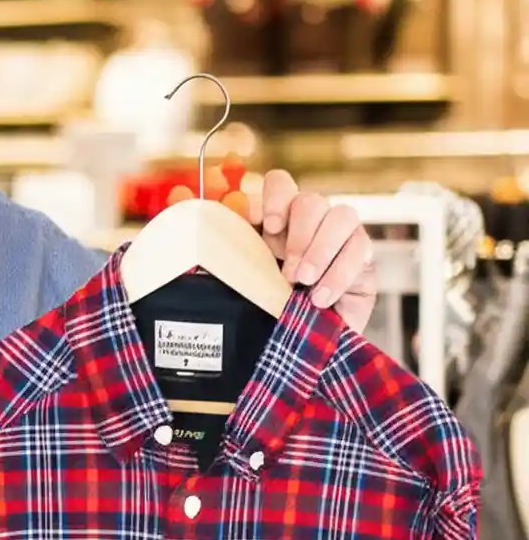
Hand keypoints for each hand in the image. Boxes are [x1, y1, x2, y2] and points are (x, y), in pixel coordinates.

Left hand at [168, 168, 376, 332]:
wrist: (295, 355)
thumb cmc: (260, 314)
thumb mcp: (235, 280)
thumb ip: (214, 245)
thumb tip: (179, 197)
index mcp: (274, 223)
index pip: (280, 184)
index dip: (277, 196)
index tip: (270, 226)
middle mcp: (307, 226)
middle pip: (312, 199)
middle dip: (300, 232)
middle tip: (289, 271)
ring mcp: (338, 241)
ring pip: (343, 215)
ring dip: (320, 249)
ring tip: (303, 282)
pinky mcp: (361, 262)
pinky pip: (361, 249)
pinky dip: (340, 273)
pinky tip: (320, 298)